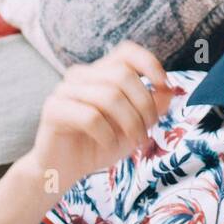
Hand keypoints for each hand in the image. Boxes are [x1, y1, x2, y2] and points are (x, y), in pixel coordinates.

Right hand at [27, 42, 172, 188]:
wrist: (63, 171)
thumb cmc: (100, 145)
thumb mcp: (134, 126)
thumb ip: (152, 106)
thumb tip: (169, 89)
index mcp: (100, 72)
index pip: (126, 52)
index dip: (149, 64)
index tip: (164, 86)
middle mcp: (80, 75)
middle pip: (123, 75)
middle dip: (144, 104)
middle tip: (148, 129)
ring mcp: (64, 90)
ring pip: (109, 96)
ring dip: (130, 123)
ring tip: (136, 141)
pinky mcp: (53, 110)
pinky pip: (90, 117)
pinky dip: (107, 134)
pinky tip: (108, 144)